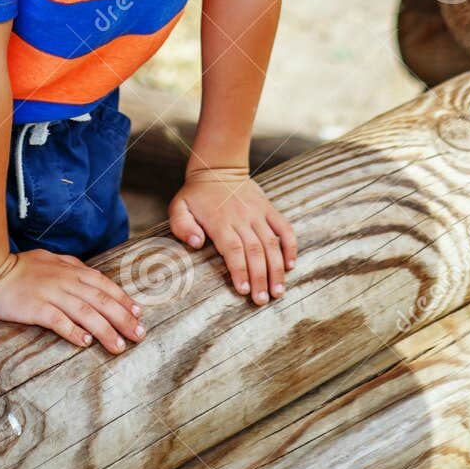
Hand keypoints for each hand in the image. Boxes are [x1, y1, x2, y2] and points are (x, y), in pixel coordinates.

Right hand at [0, 249, 146, 354]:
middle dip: (123, 319)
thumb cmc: (19, 268)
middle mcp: (64, 281)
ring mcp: (50, 294)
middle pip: (100, 300)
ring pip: (85, 312)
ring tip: (119, 346)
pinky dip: (73, 331)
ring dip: (105, 330)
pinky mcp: (34, 308)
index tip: (138, 314)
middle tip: (139, 335)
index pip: (103, 285)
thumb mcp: (49, 260)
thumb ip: (71, 267)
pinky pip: (58, 320)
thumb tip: (91, 278)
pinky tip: (84, 343)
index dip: (123, 300)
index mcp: (70, 269)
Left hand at [168, 168, 296, 305]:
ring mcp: (258, 214)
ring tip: (278, 291)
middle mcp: (242, 218)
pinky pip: (284, 228)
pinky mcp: (269, 209)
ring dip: (276, 269)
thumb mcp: (179, 207)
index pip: (233, 250)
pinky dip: (290, 246)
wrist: (218, 168)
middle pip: (255, 251)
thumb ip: (182, 226)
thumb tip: (197, 244)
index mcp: (220, 221)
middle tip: (263, 300)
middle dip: (260, 278)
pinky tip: (290, 265)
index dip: (240, 271)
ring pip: (272, 244)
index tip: (243, 291)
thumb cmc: (196, 194)